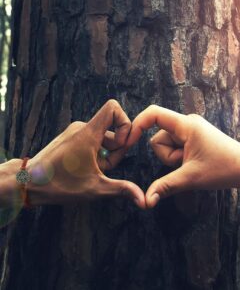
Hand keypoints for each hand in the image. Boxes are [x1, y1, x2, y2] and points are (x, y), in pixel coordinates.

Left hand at [27, 100, 145, 207]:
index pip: (113, 108)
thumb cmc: (58, 184)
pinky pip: (92, 141)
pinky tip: (85, 169)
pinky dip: (95, 154)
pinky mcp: (71, 138)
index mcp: (88, 133)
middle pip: (112, 131)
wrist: (27, 183)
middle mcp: (82, 128)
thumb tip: (143, 200)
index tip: (122, 144)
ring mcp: (75, 133)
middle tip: (103, 169)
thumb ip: (122, 189)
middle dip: (115, 152)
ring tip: (92, 171)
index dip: (125, 124)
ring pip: (102, 139)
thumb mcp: (95, 188)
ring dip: (105, 156)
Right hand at [126, 105, 239, 207]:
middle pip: (158, 138)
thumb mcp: (191, 178)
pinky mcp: (192, 136)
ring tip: (192, 163)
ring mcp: (189, 129)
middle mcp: (186, 123)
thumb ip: (165, 186)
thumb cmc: (223, 168)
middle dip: (167, 155)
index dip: (137, 124)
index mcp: (186, 125)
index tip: (129, 141)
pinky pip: (174, 146)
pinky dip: (178, 157)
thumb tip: (146, 201)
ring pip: (165, 144)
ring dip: (173, 158)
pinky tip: (193, 162)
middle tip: (186, 163)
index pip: (154, 114)